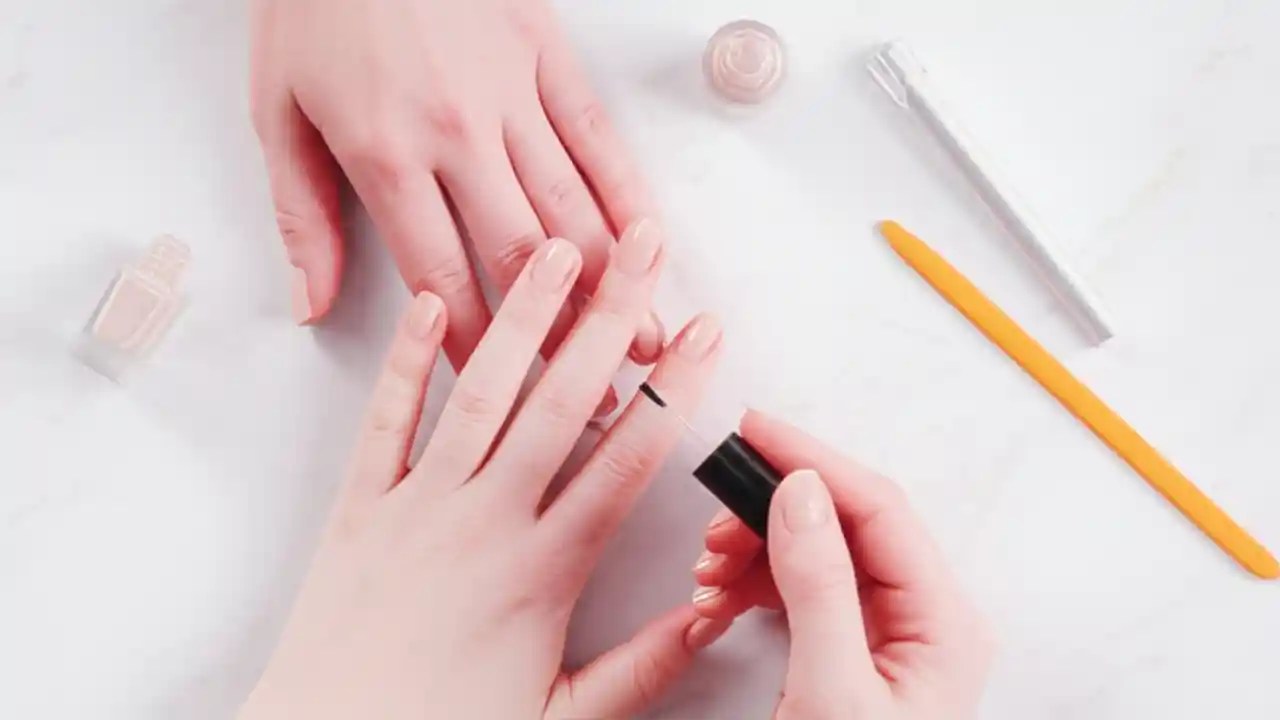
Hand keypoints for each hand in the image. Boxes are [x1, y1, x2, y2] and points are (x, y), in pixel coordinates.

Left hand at [240, 222, 728, 718]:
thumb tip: (710, 621)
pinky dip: (407, 359)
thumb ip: (643, 669)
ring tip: (553, 248)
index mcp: (544, 570)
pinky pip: (387, 419)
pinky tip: (430, 302)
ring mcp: (419, 504)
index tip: (705, 332)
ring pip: (481, 392)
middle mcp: (486, 520)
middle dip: (610, 314)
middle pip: (563, 398)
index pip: (627, 458)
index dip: (675, 387)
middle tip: (641, 246)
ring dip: (522, 315)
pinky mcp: (361, 505)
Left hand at [250, 0, 662, 366]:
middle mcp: (458, 134)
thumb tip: (313, 301)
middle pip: (523, 258)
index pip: (444, 279)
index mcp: (386, 155)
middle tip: (595, 391)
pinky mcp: (548, 56)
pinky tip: (651, 241)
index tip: (503, 396)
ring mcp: (512, 94)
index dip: (477, 348)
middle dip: (562, 337)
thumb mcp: (277, 110)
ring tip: (644, 339)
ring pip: (573, 206)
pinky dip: (627, 194)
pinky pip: (598, 138)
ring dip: (612, 283)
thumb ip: (301, 214)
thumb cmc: (316, 5)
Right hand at [691, 412, 993, 718]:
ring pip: (821, 550)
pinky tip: (723, 589)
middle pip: (849, 521)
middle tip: (718, 506)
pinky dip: (760, 579)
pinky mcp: (855, 647)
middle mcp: (926, 615)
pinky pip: (806, 586)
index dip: (813, 458)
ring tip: (711, 564)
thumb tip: (801, 489)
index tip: (755, 430)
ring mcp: (891, 631)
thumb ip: (819, 586)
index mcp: (944, 620)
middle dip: (775, 506)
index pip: (878, 507)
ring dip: (760, 544)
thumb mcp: (830, 691)